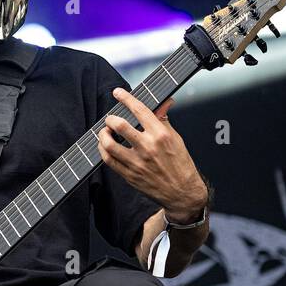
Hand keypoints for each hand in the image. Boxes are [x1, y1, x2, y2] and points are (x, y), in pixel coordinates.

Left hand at [99, 89, 206, 222]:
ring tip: (105, 132)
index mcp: (161, 135)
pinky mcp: (129, 175)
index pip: (140, 110)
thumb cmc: (180, 165)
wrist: (182, 192)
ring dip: (103, 134)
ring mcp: (137, 162)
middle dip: (111, 118)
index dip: (126, 98)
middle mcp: (148, 147)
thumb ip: (164, 120)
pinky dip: (103, 150)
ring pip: (109, 144)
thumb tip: (163, 103)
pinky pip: (109, 160)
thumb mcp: (176, 139)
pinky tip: (105, 146)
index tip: (118, 93)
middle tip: (111, 118)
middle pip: (120, 126)